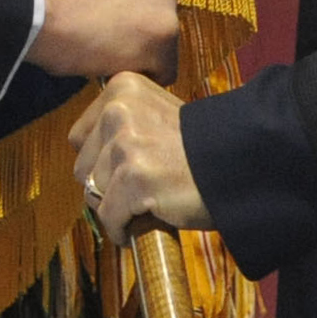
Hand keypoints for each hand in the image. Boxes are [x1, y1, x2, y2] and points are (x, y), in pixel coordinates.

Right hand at [26, 0, 177, 83]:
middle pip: (161, 5)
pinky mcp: (165, 36)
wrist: (40, 11)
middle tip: (111, 32)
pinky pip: (164, 68)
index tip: (113, 11)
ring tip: (110, 52)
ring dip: (143, 46)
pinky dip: (144, 74)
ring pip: (164, 36)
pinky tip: (117, 69)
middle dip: (142, 20)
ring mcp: (166, 1)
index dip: (131, 0)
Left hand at [68, 72, 211, 243]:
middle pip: (82, 168)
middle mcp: (118, 110)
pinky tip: (145, 221)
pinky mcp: (135, 179)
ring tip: (147, 201)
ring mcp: (126, 144)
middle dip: (106, 186)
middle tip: (139, 188)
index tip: (127, 169)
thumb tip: (87, 165)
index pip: (80, 138)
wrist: (236, 163)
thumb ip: (120, 125)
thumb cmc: (196, 148)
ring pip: (94, 194)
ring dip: (117, 207)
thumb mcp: (152, 114)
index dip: (101, 161)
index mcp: (120, 88)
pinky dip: (123, 229)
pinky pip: (109, 217)